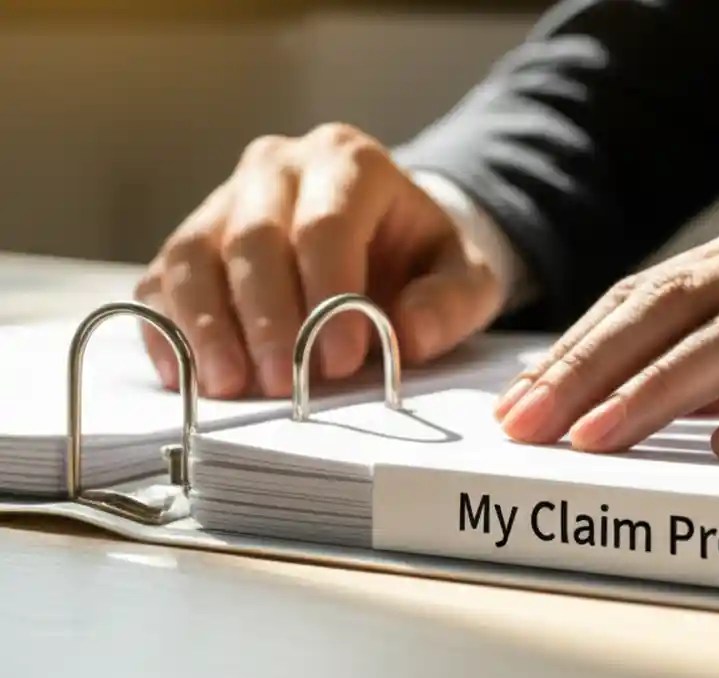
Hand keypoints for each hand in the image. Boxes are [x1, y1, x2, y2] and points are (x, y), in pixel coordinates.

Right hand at [135, 123, 504, 397]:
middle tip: (281, 383)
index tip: (338, 361)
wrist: (388, 232)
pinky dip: (168, 329)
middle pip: (254, 238)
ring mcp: (226, 198)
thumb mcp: (467, 273)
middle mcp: (279, 166)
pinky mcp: (193, 240)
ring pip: (194, 254)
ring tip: (227, 386)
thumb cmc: (422, 254)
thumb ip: (452, 302)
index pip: (327, 225)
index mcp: (350, 161)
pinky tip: (185, 376)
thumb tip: (411, 335)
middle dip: (267, 318)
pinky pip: (162, 279)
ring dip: (206, 326)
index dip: (328, 296)